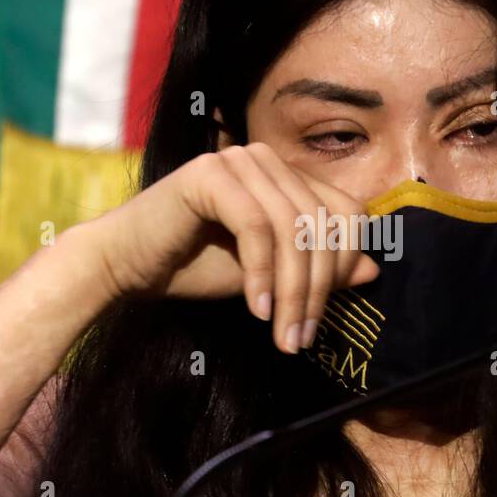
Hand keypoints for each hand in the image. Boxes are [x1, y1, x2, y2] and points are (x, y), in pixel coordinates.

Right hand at [86, 143, 379, 353]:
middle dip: (319, 289)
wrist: (124, 265)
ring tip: (284, 334)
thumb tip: (372, 270)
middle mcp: (268, 159)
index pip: (346, 214)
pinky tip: (256, 310)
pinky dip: (262, 273)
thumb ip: (315, 269)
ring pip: (294, 228)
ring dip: (294, 290)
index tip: (321, 321)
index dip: (344, 268)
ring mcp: (240, 160)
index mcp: (288, 175)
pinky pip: (257, 226)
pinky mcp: (210, 173)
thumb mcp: (269, 275)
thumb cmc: (194, 267)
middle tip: (301, 338)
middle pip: (325, 223)